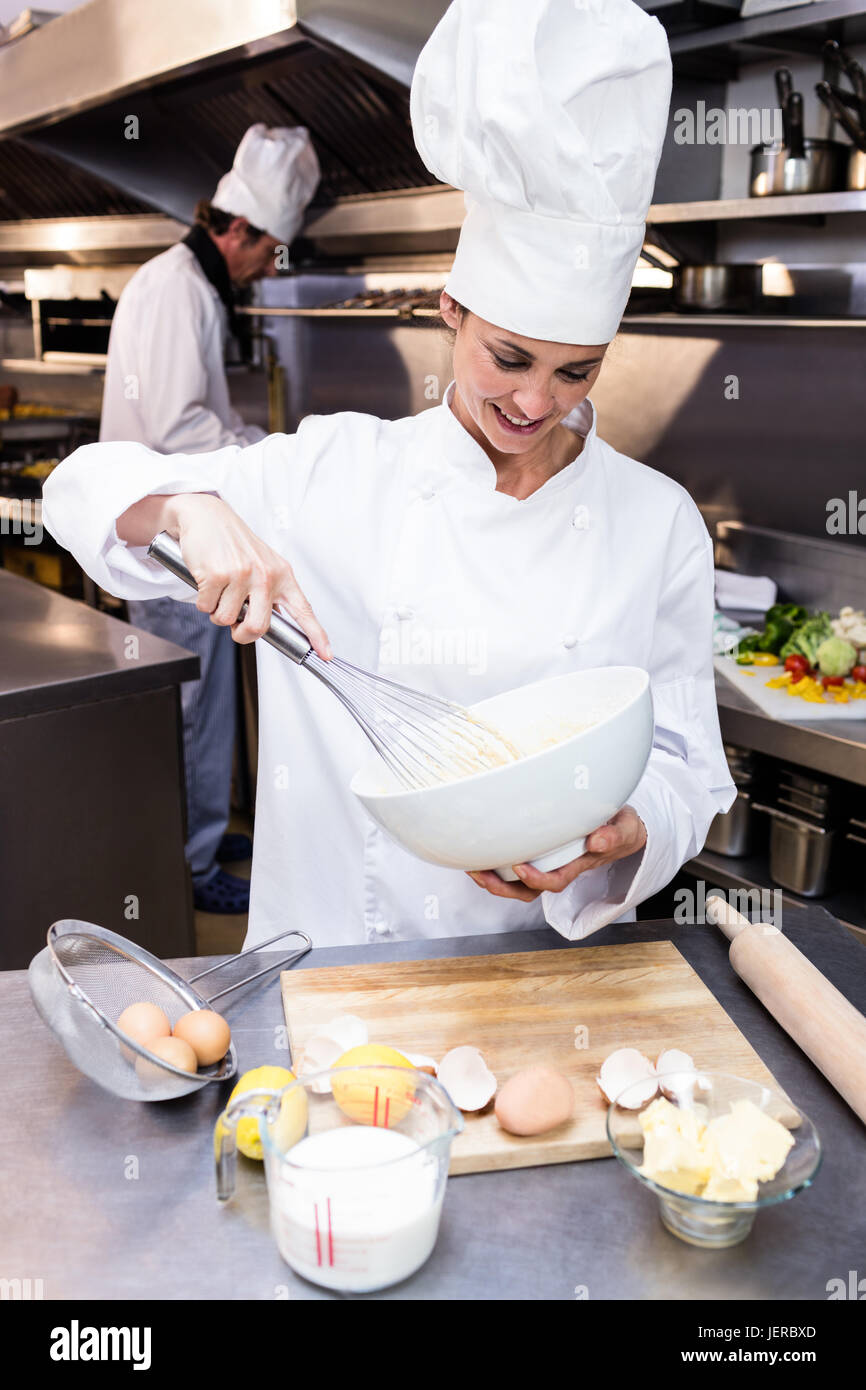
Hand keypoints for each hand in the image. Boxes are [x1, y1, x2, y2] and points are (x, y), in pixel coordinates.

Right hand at [119, 492, 330, 655]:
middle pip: (259, 627)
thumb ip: (270, 594)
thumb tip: (268, 627)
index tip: (325, 654)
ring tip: (219, 589)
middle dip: (243, 635)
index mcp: (282, 575)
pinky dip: (202, 600)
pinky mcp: (217, 575)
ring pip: (226, 620)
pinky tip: (207, 581)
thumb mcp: (263, 564)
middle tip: (235, 627)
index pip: (303, 610)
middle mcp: (265, 576)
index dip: (316, 634)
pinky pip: (206, 607)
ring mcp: (242, 575)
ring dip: (217, 611)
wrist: (208, 516)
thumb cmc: (235, 545)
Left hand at [466, 804, 646, 902]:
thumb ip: (614, 835)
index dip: (537, 879)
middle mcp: (561, 869)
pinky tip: (480, 854)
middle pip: (529, 891)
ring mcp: (549, 865)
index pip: (556, 880)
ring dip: (494, 881)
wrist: (622, 830)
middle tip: (480, 874)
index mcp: (579, 863)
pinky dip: (496, 866)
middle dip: (502, 888)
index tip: (519, 867)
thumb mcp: (624, 828)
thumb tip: (597, 840)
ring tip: (472, 868)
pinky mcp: (541, 856)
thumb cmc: (620, 828)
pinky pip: (515, 870)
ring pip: (519, 885)